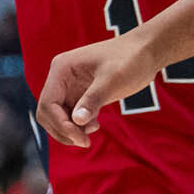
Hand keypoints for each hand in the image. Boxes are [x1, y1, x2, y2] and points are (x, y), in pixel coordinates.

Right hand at [34, 31, 165, 146]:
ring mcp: (70, 87)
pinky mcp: (82, 95)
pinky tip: (95, 125)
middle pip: (48, 113)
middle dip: (63, 130)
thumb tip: (76, 121)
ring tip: (94, 128)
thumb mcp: (112, 80)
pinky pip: (72, 116)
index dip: (60, 124)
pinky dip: (79, 126)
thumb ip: (93, 99)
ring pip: (59, 117)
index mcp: (62, 69)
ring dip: (71, 130)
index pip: (48, 103)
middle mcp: (61, 78)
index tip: (80, 138)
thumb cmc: (130, 59)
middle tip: (85, 141)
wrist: (146, 52)